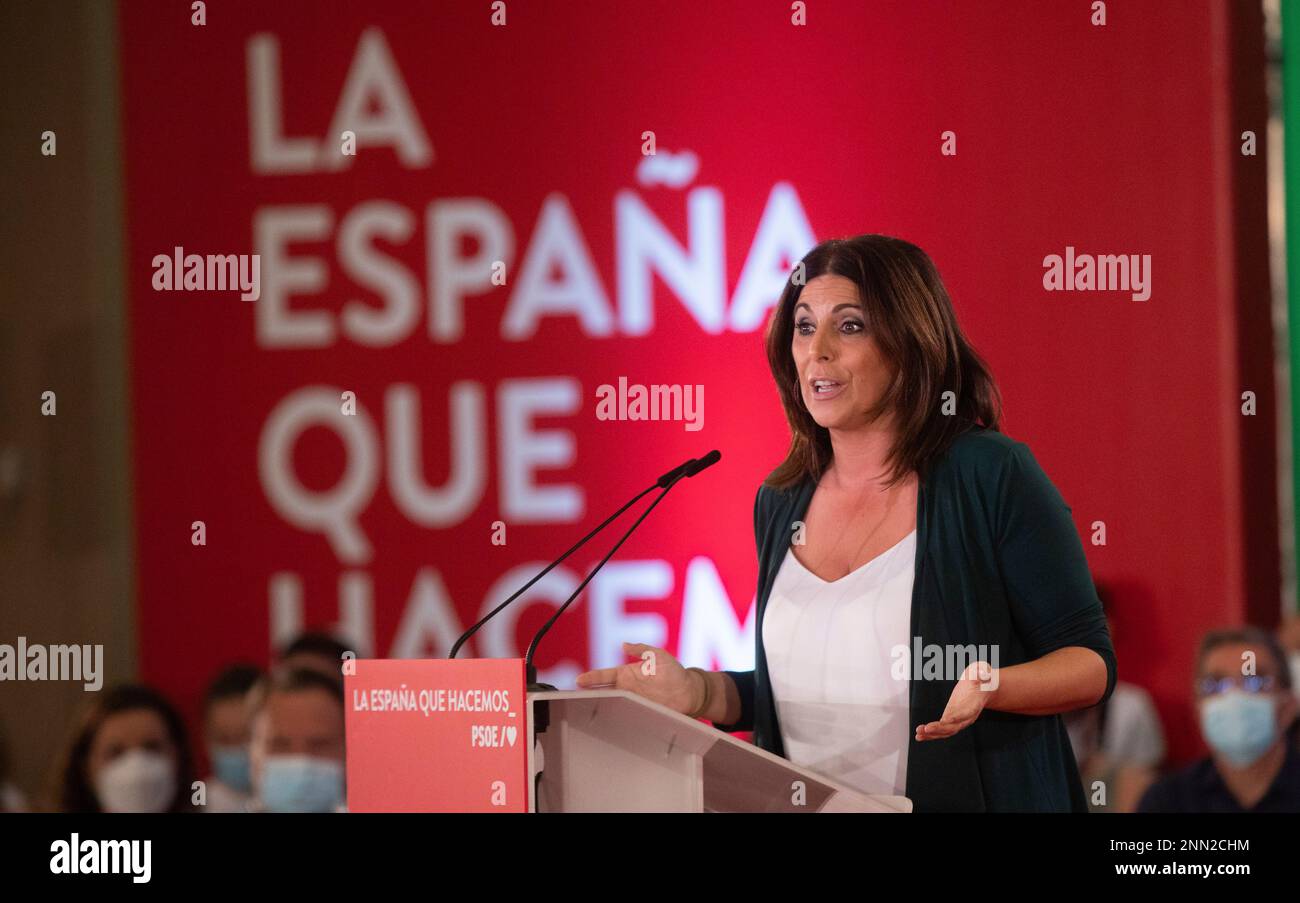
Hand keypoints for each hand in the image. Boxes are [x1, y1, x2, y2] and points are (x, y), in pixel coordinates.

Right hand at [574, 642, 700, 715]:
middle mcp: (628, 688)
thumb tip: (623, 644)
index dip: (592, 678)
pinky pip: (626, 715)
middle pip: (604, 691)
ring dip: (600, 706)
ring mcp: (634, 701)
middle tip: (574, 697)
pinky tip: (606, 722)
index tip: (579, 680)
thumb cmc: (674, 671)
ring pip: (612, 704)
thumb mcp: (658, 655)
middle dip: (589, 694)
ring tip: (584, 710)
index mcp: (628, 673)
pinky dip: (615, 718)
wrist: (689, 692)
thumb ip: (642, 649)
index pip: (605, 676)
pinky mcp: (641, 712)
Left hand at [915, 661, 995, 741]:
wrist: (982, 688)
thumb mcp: (982, 671)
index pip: (966, 713)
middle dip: (939, 728)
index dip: (956, 717)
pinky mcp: (951, 720)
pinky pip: (941, 730)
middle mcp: (967, 716)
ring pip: (946, 731)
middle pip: (954, 726)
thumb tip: (982, 672)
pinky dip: (931, 734)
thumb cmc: (980, 679)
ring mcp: (959, 720)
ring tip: (919, 734)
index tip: (945, 720)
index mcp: (974, 704)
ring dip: (932, 734)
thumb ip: (982, 672)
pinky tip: (920, 735)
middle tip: (927, 728)